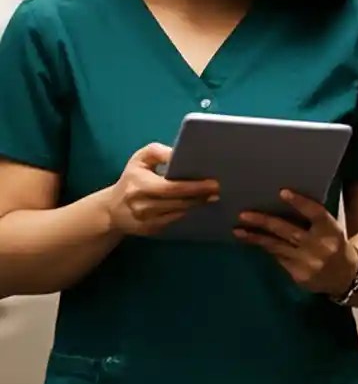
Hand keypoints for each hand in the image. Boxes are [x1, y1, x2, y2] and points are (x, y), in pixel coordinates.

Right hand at [103, 143, 219, 236]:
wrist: (112, 209)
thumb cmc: (132, 178)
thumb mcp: (141, 159)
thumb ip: (159, 152)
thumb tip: (178, 154)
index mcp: (139, 185)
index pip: (171, 188)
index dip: (194, 187)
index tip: (213, 183)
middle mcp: (141, 205)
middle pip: (179, 202)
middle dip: (201, 196)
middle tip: (219, 190)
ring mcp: (146, 221)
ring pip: (179, 213)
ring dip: (198, 206)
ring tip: (213, 197)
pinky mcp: (151, 231)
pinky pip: (175, 222)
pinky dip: (189, 214)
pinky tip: (200, 207)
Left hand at [234, 190, 357, 295]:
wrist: (346, 275)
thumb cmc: (333, 244)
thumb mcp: (330, 229)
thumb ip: (311, 220)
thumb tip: (279, 205)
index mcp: (331, 230)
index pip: (316, 213)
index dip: (300, 202)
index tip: (282, 192)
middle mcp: (320, 246)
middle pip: (289, 231)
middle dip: (265, 222)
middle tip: (244, 214)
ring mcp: (308, 263)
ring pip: (277, 247)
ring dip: (256, 238)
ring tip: (238, 230)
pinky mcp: (299, 275)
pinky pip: (278, 258)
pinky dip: (266, 248)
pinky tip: (253, 241)